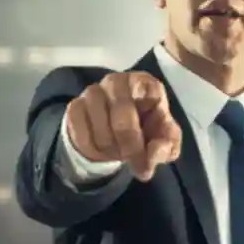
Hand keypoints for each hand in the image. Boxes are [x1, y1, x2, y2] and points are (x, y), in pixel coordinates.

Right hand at [65, 71, 182, 181]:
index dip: (152, 129)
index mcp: (146, 84)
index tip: (151, 150)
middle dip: (130, 145)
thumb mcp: (164, 143)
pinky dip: (92, 148)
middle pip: (123, 114)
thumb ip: (168, 146)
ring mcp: (94, 91)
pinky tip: (100, 150)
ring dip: (110, 147)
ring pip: (100, 124)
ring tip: (117, 153)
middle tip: (134, 162)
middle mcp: (118, 81)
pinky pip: (81, 130)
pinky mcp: (75, 106)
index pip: (153, 95)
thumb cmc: (145, 133)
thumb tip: (157, 150)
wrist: (113, 138)